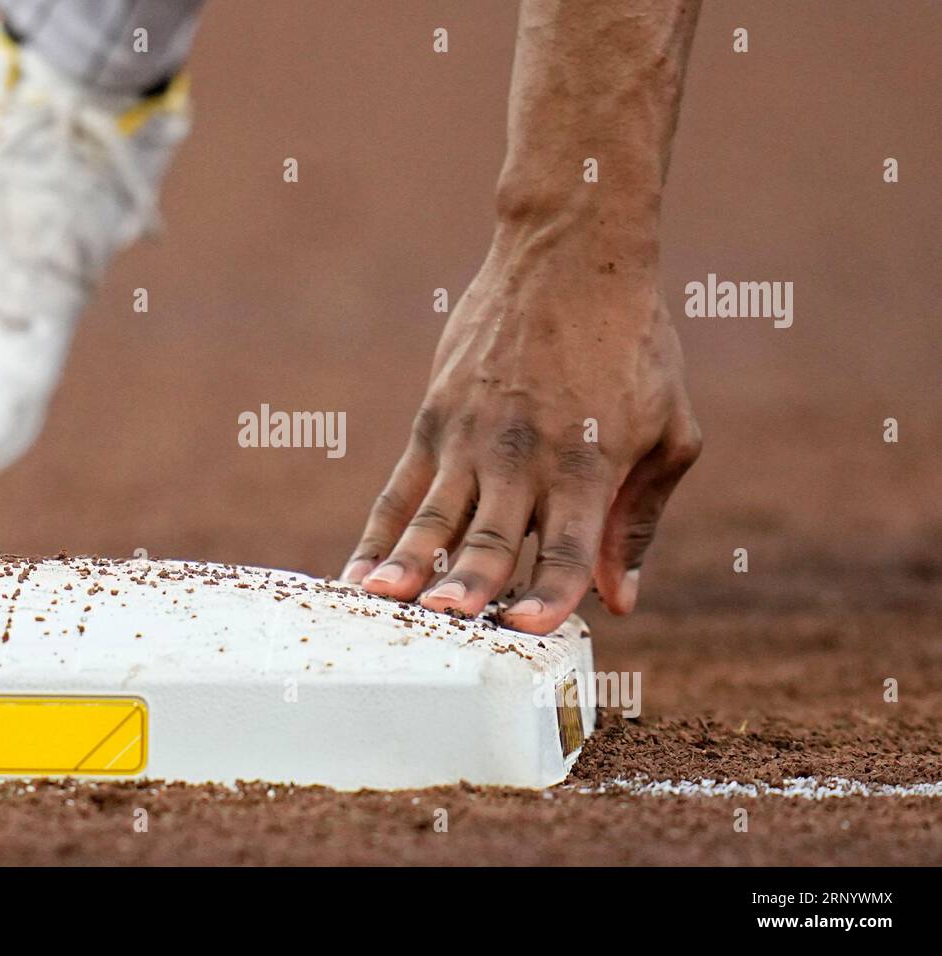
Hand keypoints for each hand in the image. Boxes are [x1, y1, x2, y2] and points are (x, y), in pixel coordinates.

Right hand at [340, 220, 700, 633]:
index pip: (568, 545)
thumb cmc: (633, 346)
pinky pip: (399, 490)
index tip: (529, 629)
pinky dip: (379, 536)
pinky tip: (357, 575)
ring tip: (382, 603)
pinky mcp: (434, 421)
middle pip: (493, 535)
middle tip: (446, 620)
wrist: (569, 257)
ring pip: (434, 515)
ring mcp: (471, 439)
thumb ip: (640, 519)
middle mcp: (524, 457)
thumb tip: (619, 599)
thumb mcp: (669, 431)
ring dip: (410, 561)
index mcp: (588, 466)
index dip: (551, 593)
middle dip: (470, 582)